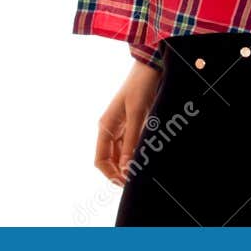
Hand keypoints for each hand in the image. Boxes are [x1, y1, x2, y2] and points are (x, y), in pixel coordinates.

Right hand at [94, 59, 162, 184]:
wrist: (150, 67)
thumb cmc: (141, 87)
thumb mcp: (137, 115)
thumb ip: (132, 141)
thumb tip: (126, 168)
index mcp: (105, 127)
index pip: (100, 160)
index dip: (110, 174)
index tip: (126, 183)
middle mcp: (110, 129)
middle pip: (110, 159)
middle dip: (120, 172)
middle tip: (136, 181)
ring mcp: (120, 127)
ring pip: (120, 154)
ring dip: (129, 164)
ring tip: (143, 170)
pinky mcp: (132, 124)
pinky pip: (130, 145)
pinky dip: (135, 153)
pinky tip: (145, 158)